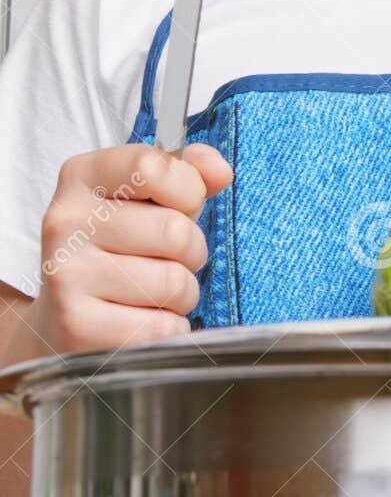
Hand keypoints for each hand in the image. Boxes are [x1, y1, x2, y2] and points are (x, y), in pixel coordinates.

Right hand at [33, 143, 233, 354]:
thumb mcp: (148, 199)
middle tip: (167, 261)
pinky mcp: (76, 327)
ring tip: (152, 294)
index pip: (152, 167)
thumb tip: (220, 171)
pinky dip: (170, 329)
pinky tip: (141, 322)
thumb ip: (188, 173)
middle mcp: (65, 222)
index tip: (178, 207)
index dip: (187, 191)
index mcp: (81, 178)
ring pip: (174, 283)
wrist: (64, 320)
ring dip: (182, 296)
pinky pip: (163, 328)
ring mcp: (66, 276)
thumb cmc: (120, 251)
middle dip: (191, 252)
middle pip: (175, 231)